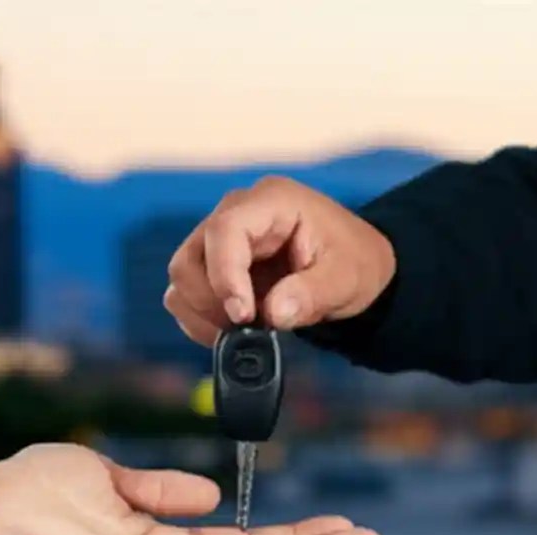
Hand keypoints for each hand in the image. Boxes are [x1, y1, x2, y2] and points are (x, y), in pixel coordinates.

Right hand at [165, 176, 395, 345]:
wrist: (354, 266)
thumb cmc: (353, 262)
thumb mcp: (346, 278)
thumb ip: (311, 294)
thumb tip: (273, 314)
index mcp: (272, 202)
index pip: (224, 230)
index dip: (224, 276)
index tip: (243, 316)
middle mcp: (237, 213)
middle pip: (190, 257)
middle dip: (212, 302)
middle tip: (248, 328)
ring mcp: (220, 239)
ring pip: (182, 278)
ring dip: (204, 313)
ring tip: (245, 331)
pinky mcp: (213, 265)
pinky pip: (186, 294)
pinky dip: (201, 319)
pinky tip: (234, 330)